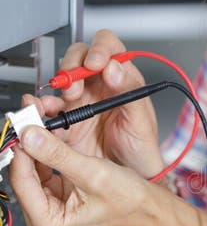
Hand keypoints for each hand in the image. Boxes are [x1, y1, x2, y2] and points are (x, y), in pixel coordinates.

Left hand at [9, 125, 155, 225]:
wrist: (146, 205)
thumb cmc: (127, 200)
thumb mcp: (92, 173)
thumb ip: (57, 154)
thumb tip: (30, 136)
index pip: (22, 182)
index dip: (22, 149)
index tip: (24, 124)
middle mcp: (44, 221)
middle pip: (22, 176)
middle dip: (27, 146)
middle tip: (30, 118)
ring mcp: (47, 209)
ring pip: (29, 170)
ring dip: (34, 145)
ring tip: (38, 121)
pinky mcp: (53, 196)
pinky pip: (39, 169)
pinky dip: (43, 150)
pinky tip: (47, 135)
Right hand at [27, 29, 163, 178]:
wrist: (131, 178)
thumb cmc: (143, 149)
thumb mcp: (142, 120)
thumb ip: (130, 91)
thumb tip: (114, 66)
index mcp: (122, 79)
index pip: (109, 47)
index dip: (99, 48)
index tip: (95, 62)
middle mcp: (99, 86)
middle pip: (79, 59)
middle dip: (73, 67)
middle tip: (76, 85)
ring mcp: (81, 102)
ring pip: (62, 81)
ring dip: (58, 85)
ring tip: (64, 99)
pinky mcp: (67, 122)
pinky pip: (50, 108)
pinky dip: (44, 107)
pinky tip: (47, 112)